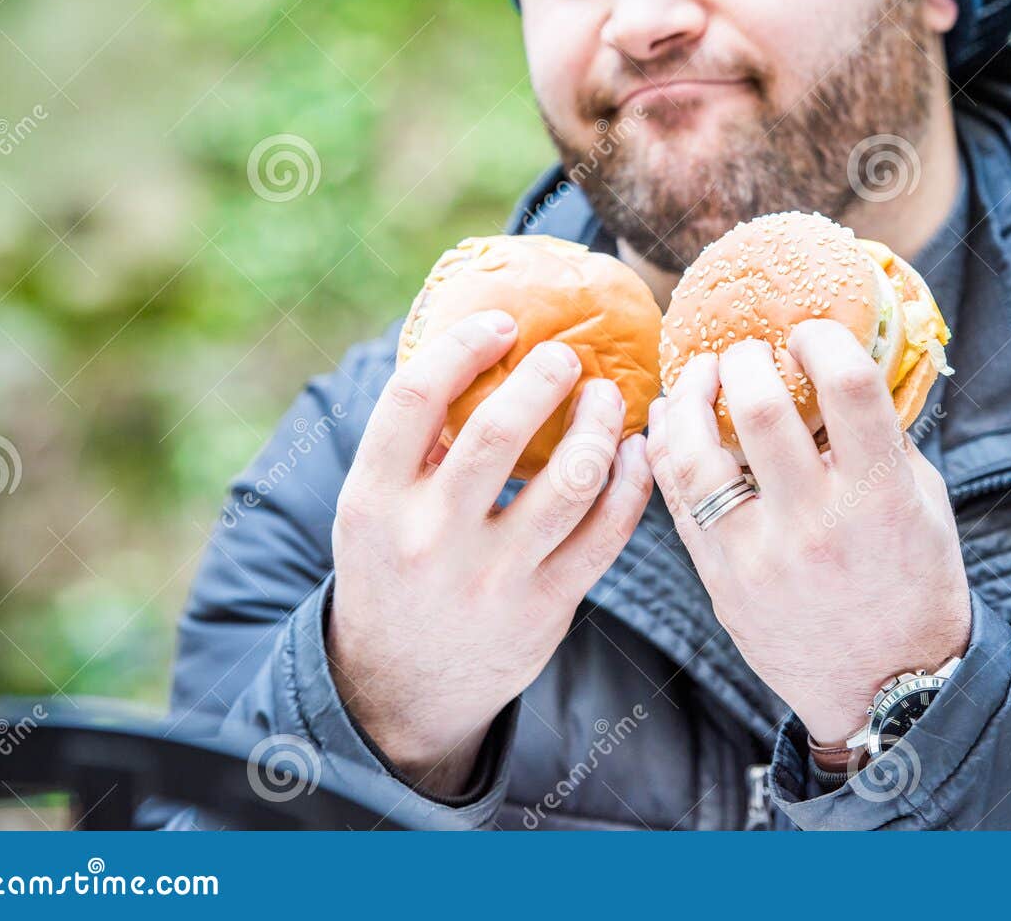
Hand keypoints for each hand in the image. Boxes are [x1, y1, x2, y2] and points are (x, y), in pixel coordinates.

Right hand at [328, 310, 651, 796]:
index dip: (463, 348)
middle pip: (498, 433)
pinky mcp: (546, 607)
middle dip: (545, 379)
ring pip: (570, 480)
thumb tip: (477, 346)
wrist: (401, 687)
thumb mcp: (374, 509)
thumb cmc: (396, 568)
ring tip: (609, 396)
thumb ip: (415, 444)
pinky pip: (605, 531)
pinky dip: (631, 482)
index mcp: (374, 500)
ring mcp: (491, 577)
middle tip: (566, 357)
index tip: (502, 324)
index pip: (414, 400)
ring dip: (600, 425)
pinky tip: (636, 451)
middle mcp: (430, 538)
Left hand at [645, 319, 971, 745]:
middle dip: (746, 360)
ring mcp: (760, 558)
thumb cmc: (913, 582)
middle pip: (761, 409)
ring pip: (695, 455)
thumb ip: (884, 436)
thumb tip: (842, 363)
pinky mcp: (721, 581)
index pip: (849, 386)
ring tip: (702, 374)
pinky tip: (673, 418)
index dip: (823, 339)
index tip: (810, 334)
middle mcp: (817, 525)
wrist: (888, 689)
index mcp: (880, 497)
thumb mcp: (923, 503)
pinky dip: (667, 448)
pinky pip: (677, 500)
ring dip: (691, 398)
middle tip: (747, 351)